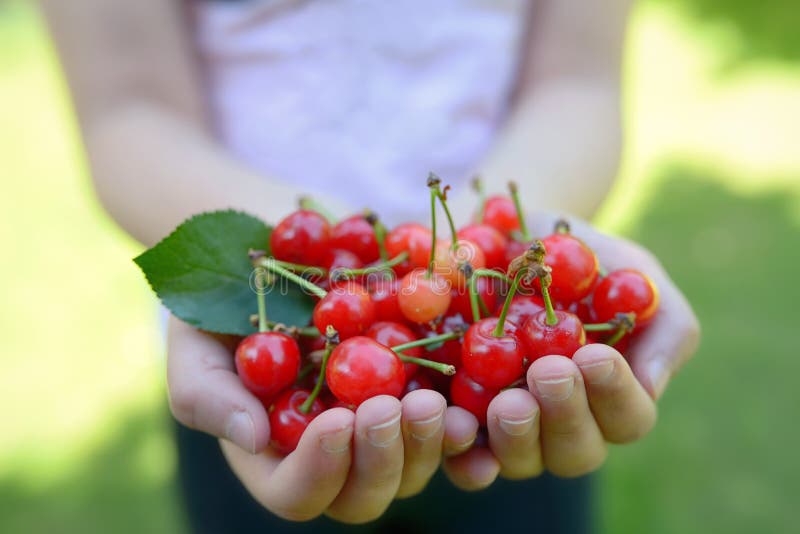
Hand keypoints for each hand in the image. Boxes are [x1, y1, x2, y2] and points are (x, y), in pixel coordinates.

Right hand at [166, 316, 479, 522]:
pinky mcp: (416, 391)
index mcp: (277, 455)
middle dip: (380, 460)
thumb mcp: (193, 345)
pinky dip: (461, 425)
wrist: (275, 257)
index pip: (297, 494)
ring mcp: (379, 427)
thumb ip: (208, 394)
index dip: (318, 471)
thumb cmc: (221, 305)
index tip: (333, 421)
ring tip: (429, 401)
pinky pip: (446, 425)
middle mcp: (334, 453)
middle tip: (386, 409)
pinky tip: (469, 403)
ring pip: (412, 468)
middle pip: (364, 494)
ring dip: (425, 444)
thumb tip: (252, 438)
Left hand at [443, 213, 700, 483]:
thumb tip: (650, 385)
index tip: (594, 355)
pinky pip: (461, 454)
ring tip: (506, 400)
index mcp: (609, 396)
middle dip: (564, 415)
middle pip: (574, 452)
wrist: (503, 236)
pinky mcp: (460, 419)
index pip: (627, 418)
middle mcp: (561, 423)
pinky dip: (460, 447)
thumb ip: (662, 322)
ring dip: (516, 435)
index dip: (615, 395)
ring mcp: (510, 428)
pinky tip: (457, 425)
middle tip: (548, 373)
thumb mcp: (631, 272)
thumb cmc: (580, 258)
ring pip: (521, 459)